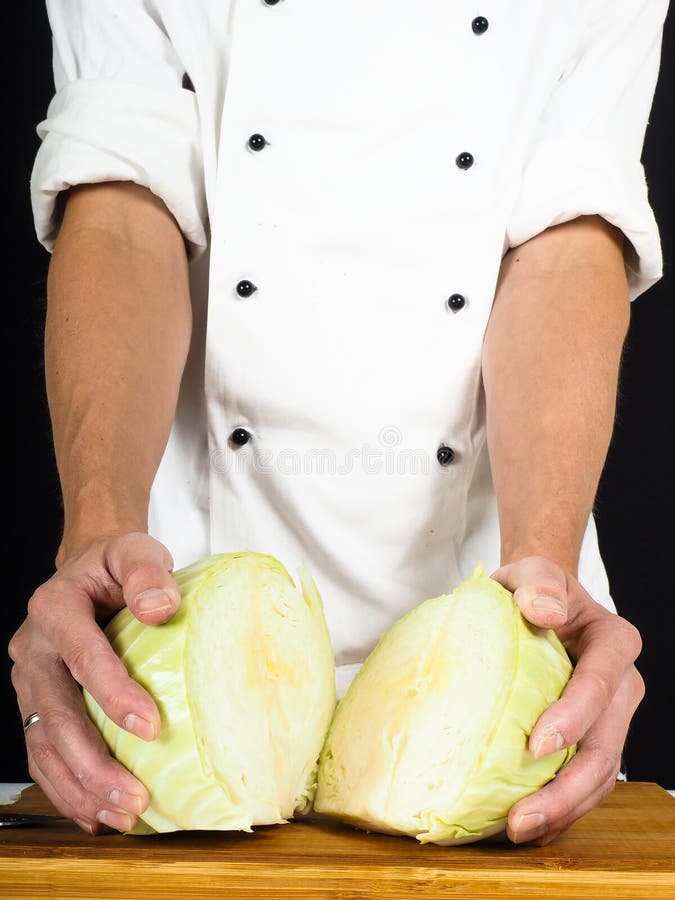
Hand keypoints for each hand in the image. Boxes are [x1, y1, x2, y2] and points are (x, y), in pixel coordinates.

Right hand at [9, 532, 180, 833]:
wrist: (89, 570)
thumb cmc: (118, 564)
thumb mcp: (136, 550)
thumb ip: (147, 572)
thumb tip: (160, 608)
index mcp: (56, 608)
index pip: (83, 657)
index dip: (114, 695)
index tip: (151, 727)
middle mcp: (33, 648)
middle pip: (56, 715)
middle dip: (93, 764)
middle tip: (134, 797)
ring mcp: (30, 681)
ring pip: (44, 745)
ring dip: (80, 787)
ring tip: (121, 816)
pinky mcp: (37, 704)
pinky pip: (43, 753)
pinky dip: (67, 788)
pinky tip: (96, 813)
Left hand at [491, 555, 644, 845]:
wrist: (535, 604)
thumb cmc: (531, 588)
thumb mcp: (531, 572)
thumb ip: (538, 582)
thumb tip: (543, 609)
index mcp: (614, 643)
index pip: (600, 684)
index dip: (574, 718)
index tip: (535, 746)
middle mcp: (622, 685)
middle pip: (606, 745)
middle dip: (568, 788)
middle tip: (522, 817)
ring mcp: (609, 718)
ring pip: (599, 774)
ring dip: (564, 809)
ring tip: (520, 831)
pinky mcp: (589, 740)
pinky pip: (583, 781)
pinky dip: (560, 807)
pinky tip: (528, 826)